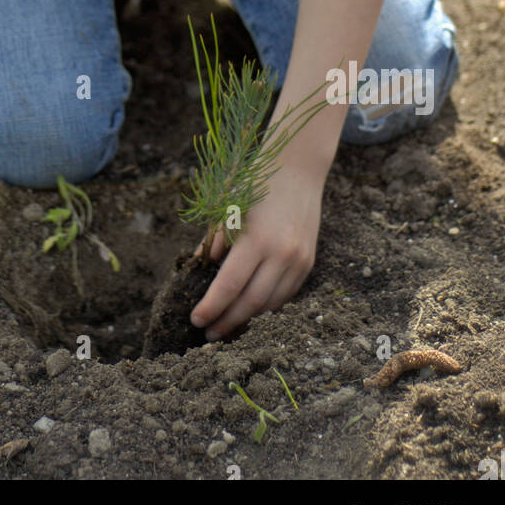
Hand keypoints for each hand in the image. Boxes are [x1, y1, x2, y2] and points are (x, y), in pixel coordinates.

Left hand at [189, 159, 325, 338]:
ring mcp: (299, 260)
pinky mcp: (309, 263)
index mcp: (256, 239)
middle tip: (208, 334)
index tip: (195, 319)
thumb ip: (215, 243)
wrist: (298, 170)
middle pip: (251, 302)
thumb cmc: (255, 185)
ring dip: (247, 319)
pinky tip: (250, 310)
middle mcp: (281, 253)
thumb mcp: (227, 209)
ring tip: (227, 326)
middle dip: (227, 321)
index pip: (229, 286)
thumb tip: (200, 273)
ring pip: (271, 304)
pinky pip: (286, 295)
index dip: (211, 307)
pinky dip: (267, 307)